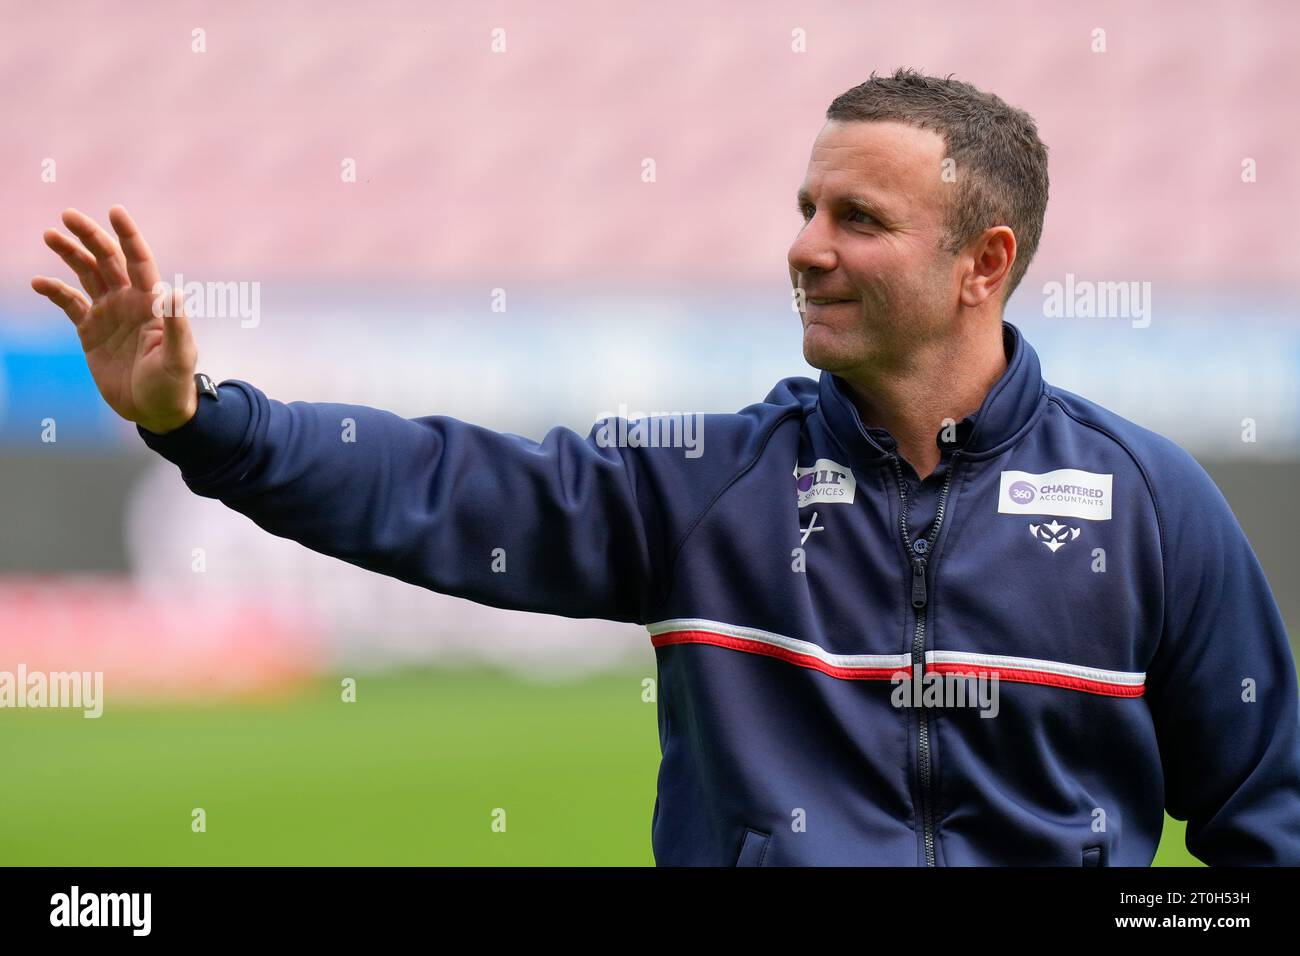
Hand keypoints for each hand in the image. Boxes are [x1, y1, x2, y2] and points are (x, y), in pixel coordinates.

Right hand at [32, 206, 198, 434]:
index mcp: (152, 302)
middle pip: (108, 260)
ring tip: (50, 235)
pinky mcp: (91, 332)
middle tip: (67, 215)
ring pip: (87, 275)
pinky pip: (69, 304)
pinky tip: (39, 282)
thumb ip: (176, 325)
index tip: (115, 212)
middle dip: (89, 237)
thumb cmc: (173, 384)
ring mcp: (109, 315)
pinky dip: (54, 291)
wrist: (155, 411)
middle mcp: (130, 302)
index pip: (139, 261)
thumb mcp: (179, 357)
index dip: (128, 236)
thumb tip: (175, 291)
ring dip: (70, 254)